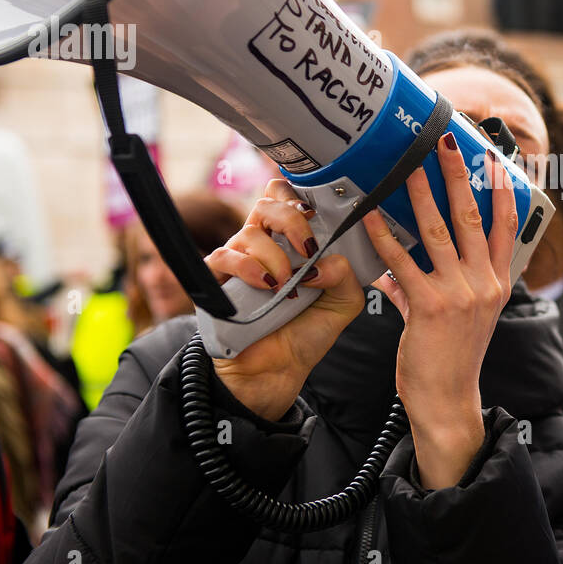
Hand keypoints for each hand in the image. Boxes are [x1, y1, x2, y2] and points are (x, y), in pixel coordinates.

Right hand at [206, 179, 364, 421]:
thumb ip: (345, 274)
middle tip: (307, 249)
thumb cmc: (306, 331)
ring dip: (275, 257)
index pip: (285, 195)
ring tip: (287, 287)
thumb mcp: (343, 302)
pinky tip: (266, 286)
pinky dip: (248, 268)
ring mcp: (238, 259)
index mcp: (291, 240)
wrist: (279, 369)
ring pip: (250, 232)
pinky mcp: (216, 280)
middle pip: (267, 203)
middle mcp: (263, 243)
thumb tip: (322, 261)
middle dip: (291, 220)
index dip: (297, 194)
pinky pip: (223, 256)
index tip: (315, 212)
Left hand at [363, 133, 517, 488]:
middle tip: (447, 143)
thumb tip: (398, 271)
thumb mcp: (457, 318)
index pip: (508, 228)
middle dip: (460, 176)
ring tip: (411, 166)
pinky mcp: (430, 306)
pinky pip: (404, 262)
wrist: (447, 401)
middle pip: (475, 217)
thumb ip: (429, 287)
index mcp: (497, 284)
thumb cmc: (449, 359)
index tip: (498, 161)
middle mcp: (484, 284)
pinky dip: (385, 236)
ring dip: (423, 194)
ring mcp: (460, 294)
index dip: (505, 191)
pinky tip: (372, 215)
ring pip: (440, 232)